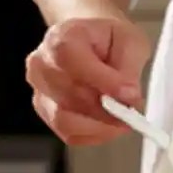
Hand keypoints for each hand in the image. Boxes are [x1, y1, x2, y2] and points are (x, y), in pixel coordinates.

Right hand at [26, 16, 150, 145]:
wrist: (90, 40)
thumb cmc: (108, 38)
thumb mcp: (129, 41)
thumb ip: (128, 67)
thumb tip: (128, 97)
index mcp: (62, 37)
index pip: (73, 62)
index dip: (104, 83)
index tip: (131, 96)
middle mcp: (42, 64)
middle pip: (71, 96)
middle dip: (107, 110)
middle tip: (132, 112)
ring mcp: (40, 90)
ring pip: (66, 120)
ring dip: (100, 126)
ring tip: (121, 119)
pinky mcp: (45, 111)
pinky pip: (68, 133)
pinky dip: (93, 134)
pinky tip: (108, 125)